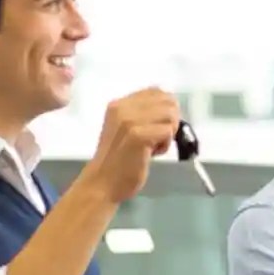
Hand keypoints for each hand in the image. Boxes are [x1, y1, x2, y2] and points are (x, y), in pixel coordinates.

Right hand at [79, 88, 180, 202]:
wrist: (102, 183)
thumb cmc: (118, 161)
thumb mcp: (126, 129)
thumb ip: (143, 115)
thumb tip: (171, 108)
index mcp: (119, 104)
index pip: (156, 91)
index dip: (166, 108)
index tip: (159, 126)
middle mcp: (123, 108)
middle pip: (167, 101)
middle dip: (171, 120)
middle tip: (158, 138)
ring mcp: (130, 121)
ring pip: (170, 115)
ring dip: (169, 132)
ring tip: (154, 146)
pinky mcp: (138, 136)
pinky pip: (168, 131)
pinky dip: (166, 144)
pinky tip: (152, 154)